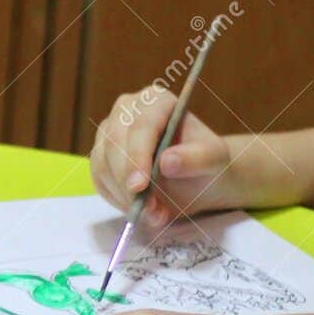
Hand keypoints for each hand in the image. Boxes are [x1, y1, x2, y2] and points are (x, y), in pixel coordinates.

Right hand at [91, 87, 236, 227]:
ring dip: (124, 196)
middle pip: (114, 144)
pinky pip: (99, 180)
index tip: (139, 186)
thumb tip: (168, 161)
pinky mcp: (99, 156)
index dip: (137, 157)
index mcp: (156, 100)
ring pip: (102, 164)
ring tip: (154, 214)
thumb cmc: (206, 162)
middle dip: (129, 182)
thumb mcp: (214, 160)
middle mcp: (126, 110)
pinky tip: (139, 209)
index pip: (140, 126)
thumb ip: (196, 158)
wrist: (195, 177)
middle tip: (150, 211)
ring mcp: (108, 132)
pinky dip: (117, 199)